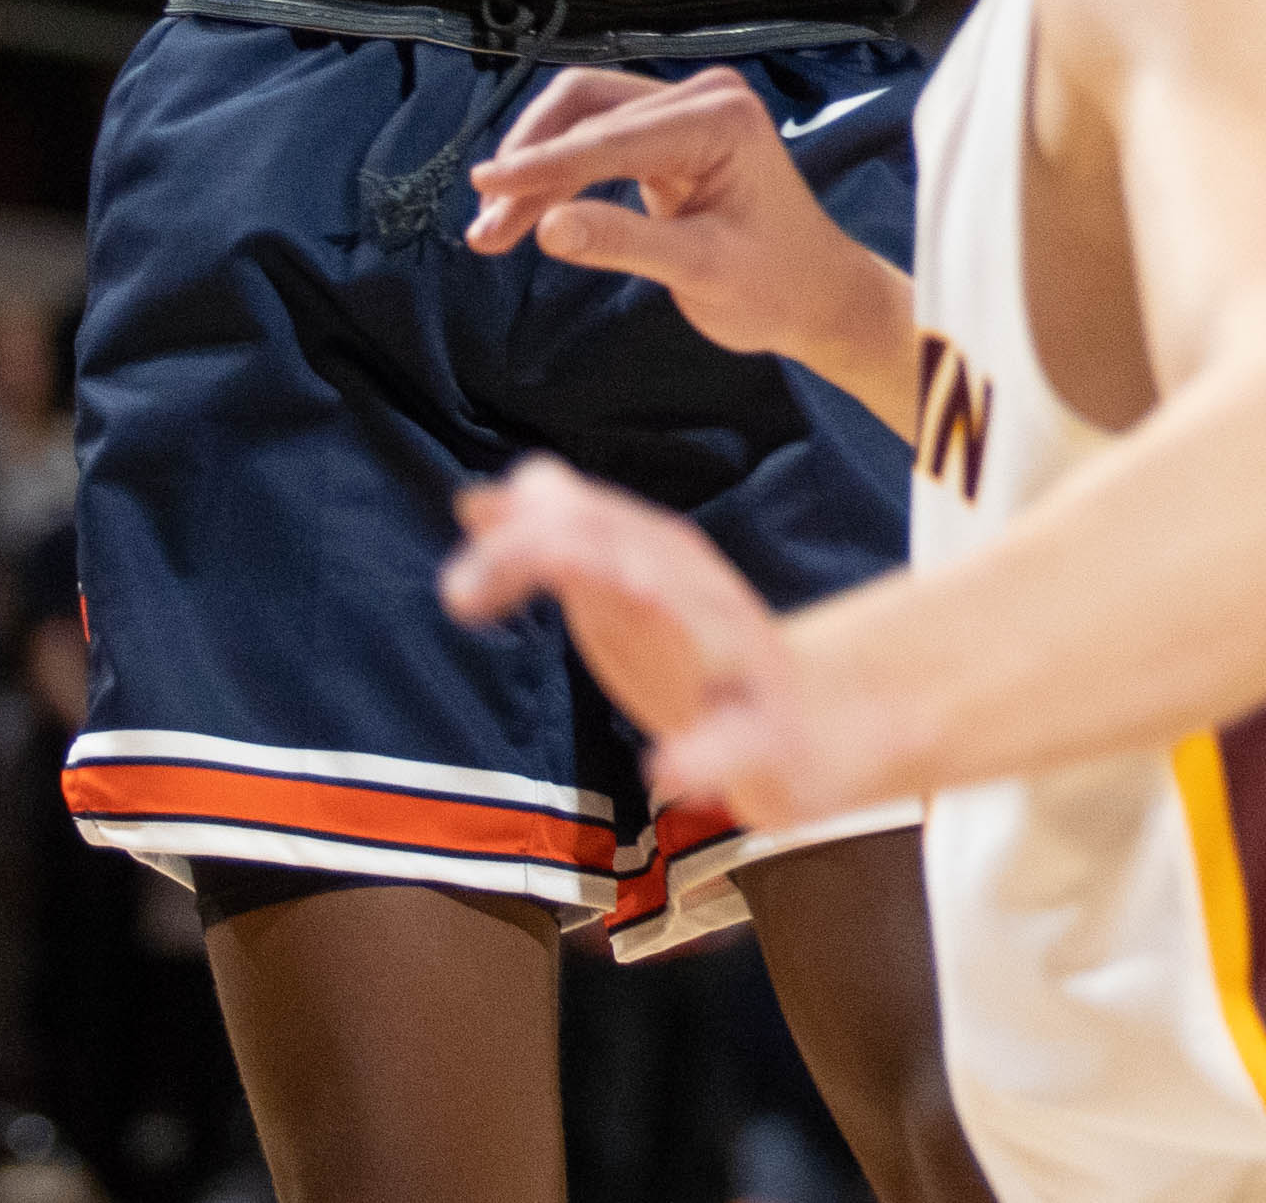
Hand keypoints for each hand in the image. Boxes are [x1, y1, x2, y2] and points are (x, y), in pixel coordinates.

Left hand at [444, 455, 860, 829]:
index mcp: (662, 559)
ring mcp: (743, 660)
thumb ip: (555, 539)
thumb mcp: (617, 589)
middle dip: (548, 550)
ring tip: (618, 591)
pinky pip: (744, 738)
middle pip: (631, 549)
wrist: (809, 723)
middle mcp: (702, 593)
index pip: (588, 517)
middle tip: (457, 595)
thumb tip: (477, 497)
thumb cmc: (691, 652)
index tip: (456, 589)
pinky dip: (710, 752)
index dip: (517, 532)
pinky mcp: (769, 733)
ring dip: (656, 597)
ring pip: (702, 617)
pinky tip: (666, 769)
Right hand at [462, 68, 900, 381]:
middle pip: (588, 110)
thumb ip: (625, 243)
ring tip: (490, 233)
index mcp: (721, 119)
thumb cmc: (775, 286)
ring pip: (585, 121)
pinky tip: (527, 216)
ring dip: (536, 171)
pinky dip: (560, 176)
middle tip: (484, 229)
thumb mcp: (701, 272)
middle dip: (531, 167)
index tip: (484, 189)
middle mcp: (703, 98)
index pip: (613, 137)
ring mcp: (687, 111)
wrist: (817, 295)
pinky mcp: (670, 135)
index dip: (543, 164)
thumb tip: (545, 224)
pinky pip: (599, 141)